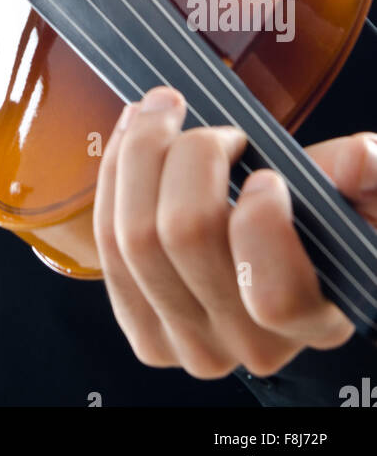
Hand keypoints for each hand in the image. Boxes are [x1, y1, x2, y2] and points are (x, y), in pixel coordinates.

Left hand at [92, 84, 376, 377]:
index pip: (273, 297)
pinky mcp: (139, 323)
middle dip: (191, 153)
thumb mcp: (360, 193)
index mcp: (313, 320)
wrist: (274, 248)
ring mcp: (186, 341)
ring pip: (133, 236)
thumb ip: (363, 172)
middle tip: (212, 123)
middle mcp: (247, 345)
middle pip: (184, 237)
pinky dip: (113, 174)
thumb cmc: (317, 218)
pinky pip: (104, 242)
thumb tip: (355, 162)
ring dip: (141, 152)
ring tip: (165, 111)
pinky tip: (135, 136)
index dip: (260, 224)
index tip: (268, 175)